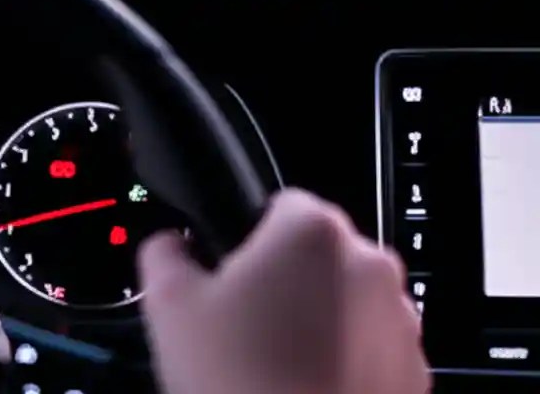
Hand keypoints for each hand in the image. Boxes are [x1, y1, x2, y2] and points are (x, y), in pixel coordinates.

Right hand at [138, 189, 428, 393]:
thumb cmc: (241, 385)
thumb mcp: (168, 306)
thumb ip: (164, 251)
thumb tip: (170, 245)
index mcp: (311, 230)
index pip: (275, 202)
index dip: (243, 240)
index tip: (228, 276)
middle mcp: (368, 264)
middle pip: (313, 253)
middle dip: (281, 280)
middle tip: (242, 326)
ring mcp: (399, 320)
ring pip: (344, 300)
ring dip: (315, 319)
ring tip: (271, 364)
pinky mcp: (413, 369)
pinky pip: (370, 346)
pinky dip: (342, 359)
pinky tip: (302, 386)